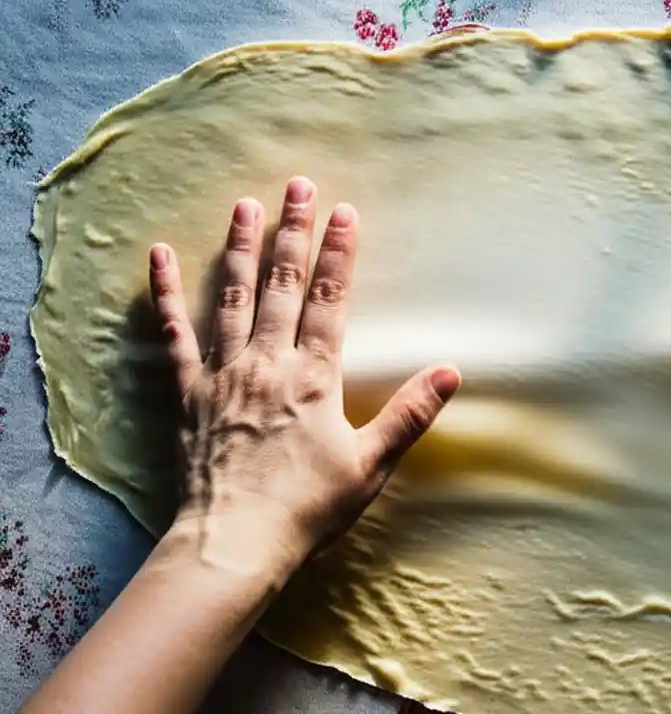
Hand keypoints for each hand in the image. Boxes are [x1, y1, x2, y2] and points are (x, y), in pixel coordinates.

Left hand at [148, 177, 459, 574]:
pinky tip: (159, 258)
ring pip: (233, 298)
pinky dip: (165, 295)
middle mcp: (267, 364)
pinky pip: (174, 336)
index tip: (345, 212)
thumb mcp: (369, 465)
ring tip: (244, 206)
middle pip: (283, 286)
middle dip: (293, 233)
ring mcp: (223, 375)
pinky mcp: (187, 394)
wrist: (233, 544)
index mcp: (314, 378)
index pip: (330, 302)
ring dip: (241, 249)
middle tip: (298, 186)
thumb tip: (450, 372)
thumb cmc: (306, 509)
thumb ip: (408, 414)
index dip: (339, 255)